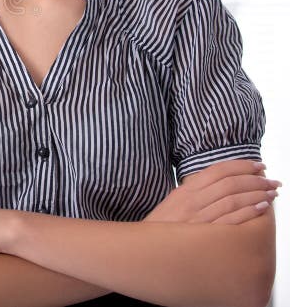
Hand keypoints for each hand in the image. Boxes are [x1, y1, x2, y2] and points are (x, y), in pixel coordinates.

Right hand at [145, 159, 279, 224]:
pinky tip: (261, 208)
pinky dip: (249, 212)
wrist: (145, 250)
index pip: (217, 171)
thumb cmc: (162, 228)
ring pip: (233, 200)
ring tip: (272, 192)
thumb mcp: (174, 203)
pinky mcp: (204, 236)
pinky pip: (231, 221)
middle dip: (255, 180)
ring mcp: (198, 219)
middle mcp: (191, 202)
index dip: (240, 165)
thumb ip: (194, 192)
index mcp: (184, 191)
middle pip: (229, 184)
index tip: (258, 165)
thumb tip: (218, 183)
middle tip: (272, 180)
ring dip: (257, 194)